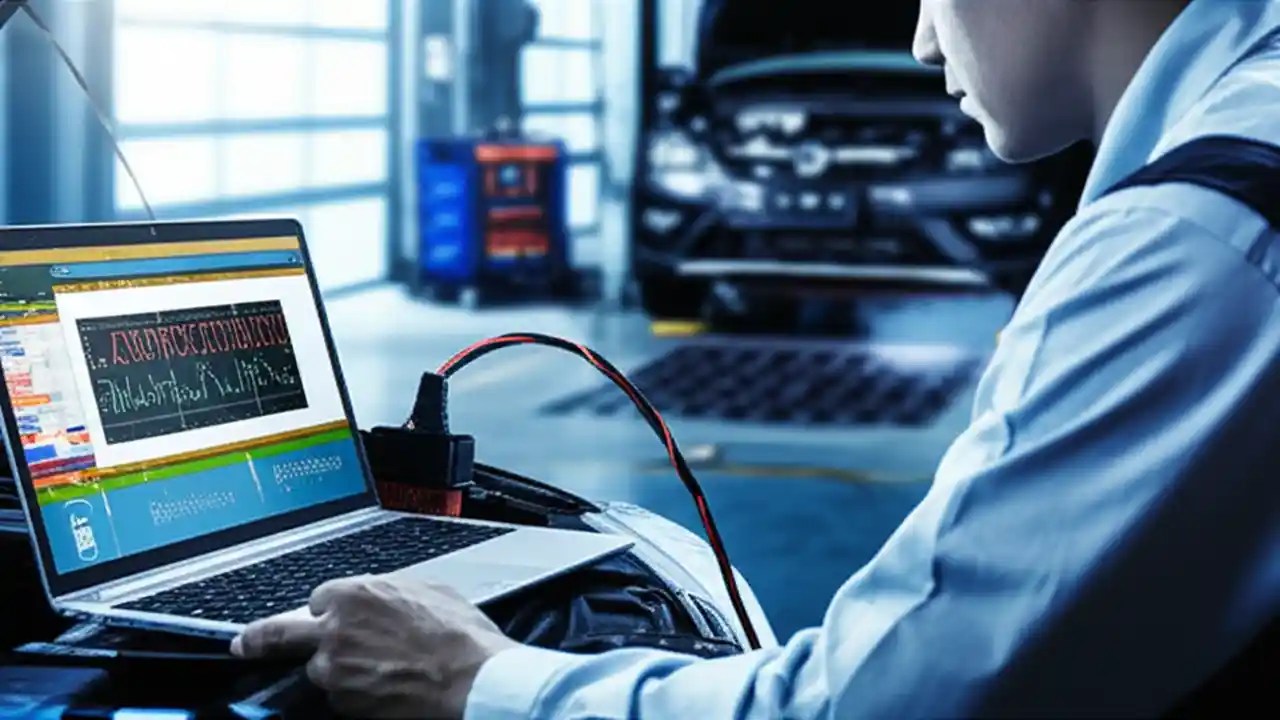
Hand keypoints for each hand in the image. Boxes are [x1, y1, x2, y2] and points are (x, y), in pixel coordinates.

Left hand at [231, 574, 520, 718]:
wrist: (473, 682)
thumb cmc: (460, 636)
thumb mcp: (429, 592)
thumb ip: (390, 591)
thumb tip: (380, 595)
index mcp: (354, 594)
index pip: (319, 598)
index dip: (331, 608)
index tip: (334, 615)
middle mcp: (334, 631)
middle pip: (280, 634)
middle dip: (258, 639)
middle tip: (244, 644)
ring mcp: (334, 672)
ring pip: (322, 669)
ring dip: (340, 670)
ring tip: (382, 671)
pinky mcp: (343, 705)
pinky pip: (341, 697)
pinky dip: (357, 694)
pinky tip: (389, 689)